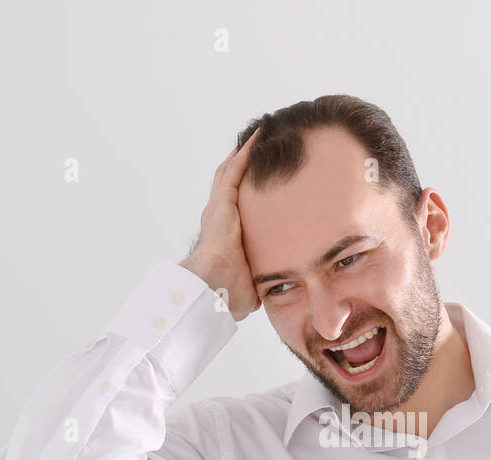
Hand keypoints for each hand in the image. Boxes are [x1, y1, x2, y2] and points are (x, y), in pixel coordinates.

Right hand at [180, 127, 261, 322]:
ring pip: (230, 171)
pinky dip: (246, 153)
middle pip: (229, 183)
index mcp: (223, 236)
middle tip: (258, 147)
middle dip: (243, 164)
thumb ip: (261, 281)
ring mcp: (219, 207)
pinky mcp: (223, 201)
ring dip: (244, 153)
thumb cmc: (228, 293)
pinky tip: (258, 138)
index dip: (246, 193)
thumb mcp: (250, 284)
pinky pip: (235, 169)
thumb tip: (276, 290)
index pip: (236, 209)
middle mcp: (218, 217)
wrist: (214, 286)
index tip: (260, 182)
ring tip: (259, 135)